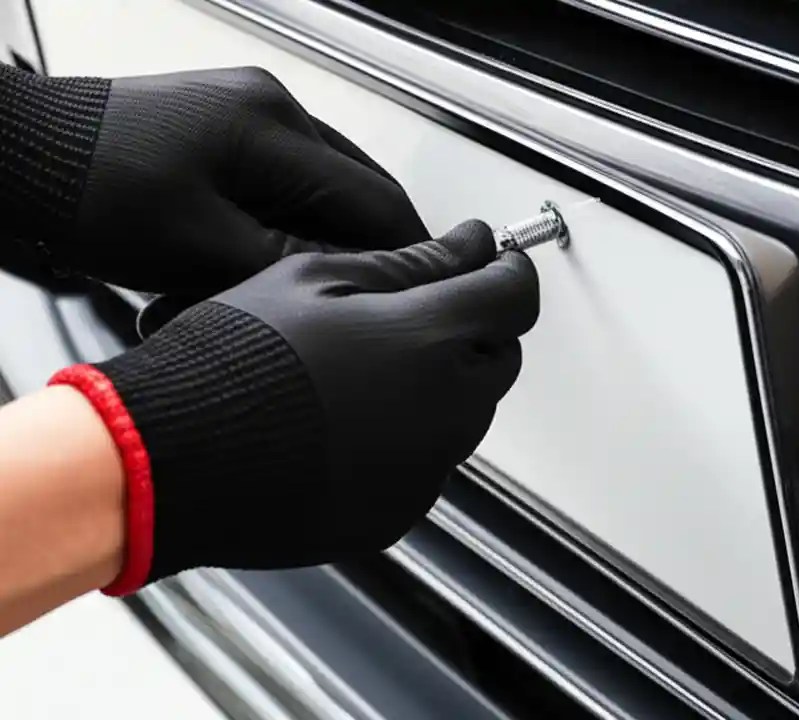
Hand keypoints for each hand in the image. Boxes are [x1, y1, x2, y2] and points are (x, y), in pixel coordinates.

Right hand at [51, 221, 537, 590]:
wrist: (168, 460)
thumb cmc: (233, 360)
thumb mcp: (317, 278)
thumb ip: (411, 263)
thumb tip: (470, 245)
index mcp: (432, 341)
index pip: (516, 296)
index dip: (509, 270)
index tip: (493, 259)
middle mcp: (447, 412)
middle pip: (499, 358)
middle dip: (476, 328)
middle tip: (420, 308)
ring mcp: (425, 471)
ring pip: (466, 414)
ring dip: (441, 385)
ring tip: (364, 368)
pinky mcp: (396, 513)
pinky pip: (426, 465)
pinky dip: (407, 438)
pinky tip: (346, 421)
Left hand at [66, 67, 428, 292]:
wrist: (25, 158)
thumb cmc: (91, 193)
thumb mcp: (201, 249)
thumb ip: (292, 265)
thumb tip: (361, 282)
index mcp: (273, 126)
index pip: (376, 199)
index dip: (406, 252)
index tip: (421, 290)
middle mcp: (271, 106)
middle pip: (358, 187)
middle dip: (369, 244)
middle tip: (376, 296)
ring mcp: (249, 109)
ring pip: (324, 182)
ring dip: (328, 232)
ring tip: (318, 281)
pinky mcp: (227, 122)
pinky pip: (287, 174)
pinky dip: (293, 215)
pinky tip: (277, 251)